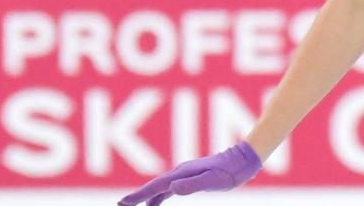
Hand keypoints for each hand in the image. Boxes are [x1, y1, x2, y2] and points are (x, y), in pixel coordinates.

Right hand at [118, 142, 261, 205]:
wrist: (242, 161)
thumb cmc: (229, 173)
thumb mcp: (211, 180)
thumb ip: (191, 184)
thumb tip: (171, 188)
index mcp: (182, 173)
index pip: (156, 187)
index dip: (139, 195)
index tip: (123, 203)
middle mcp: (180, 172)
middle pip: (154, 186)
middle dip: (137, 195)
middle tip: (121, 205)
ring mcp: (185, 173)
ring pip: (160, 186)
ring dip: (146, 196)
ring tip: (133, 205)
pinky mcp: (190, 176)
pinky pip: (169, 187)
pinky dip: (158, 195)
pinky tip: (156, 202)